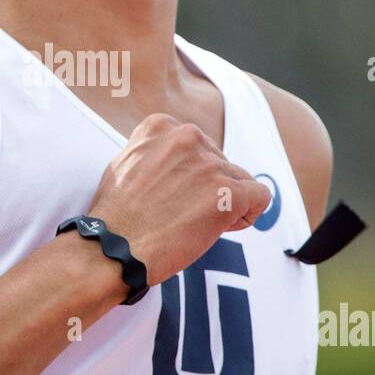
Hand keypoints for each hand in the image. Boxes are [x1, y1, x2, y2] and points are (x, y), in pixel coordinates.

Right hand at [87, 113, 272, 284]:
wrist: (114, 247)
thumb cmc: (115, 216)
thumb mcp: (125, 163)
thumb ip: (154, 152)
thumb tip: (177, 161)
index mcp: (161, 126)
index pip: (196, 146)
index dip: (191, 175)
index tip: (176, 196)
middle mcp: (188, 136)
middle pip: (219, 162)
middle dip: (209, 189)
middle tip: (184, 216)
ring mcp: (209, 164)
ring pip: (240, 179)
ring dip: (226, 204)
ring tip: (199, 226)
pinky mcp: (228, 193)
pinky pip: (260, 196)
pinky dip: (249, 214)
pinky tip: (226, 227)